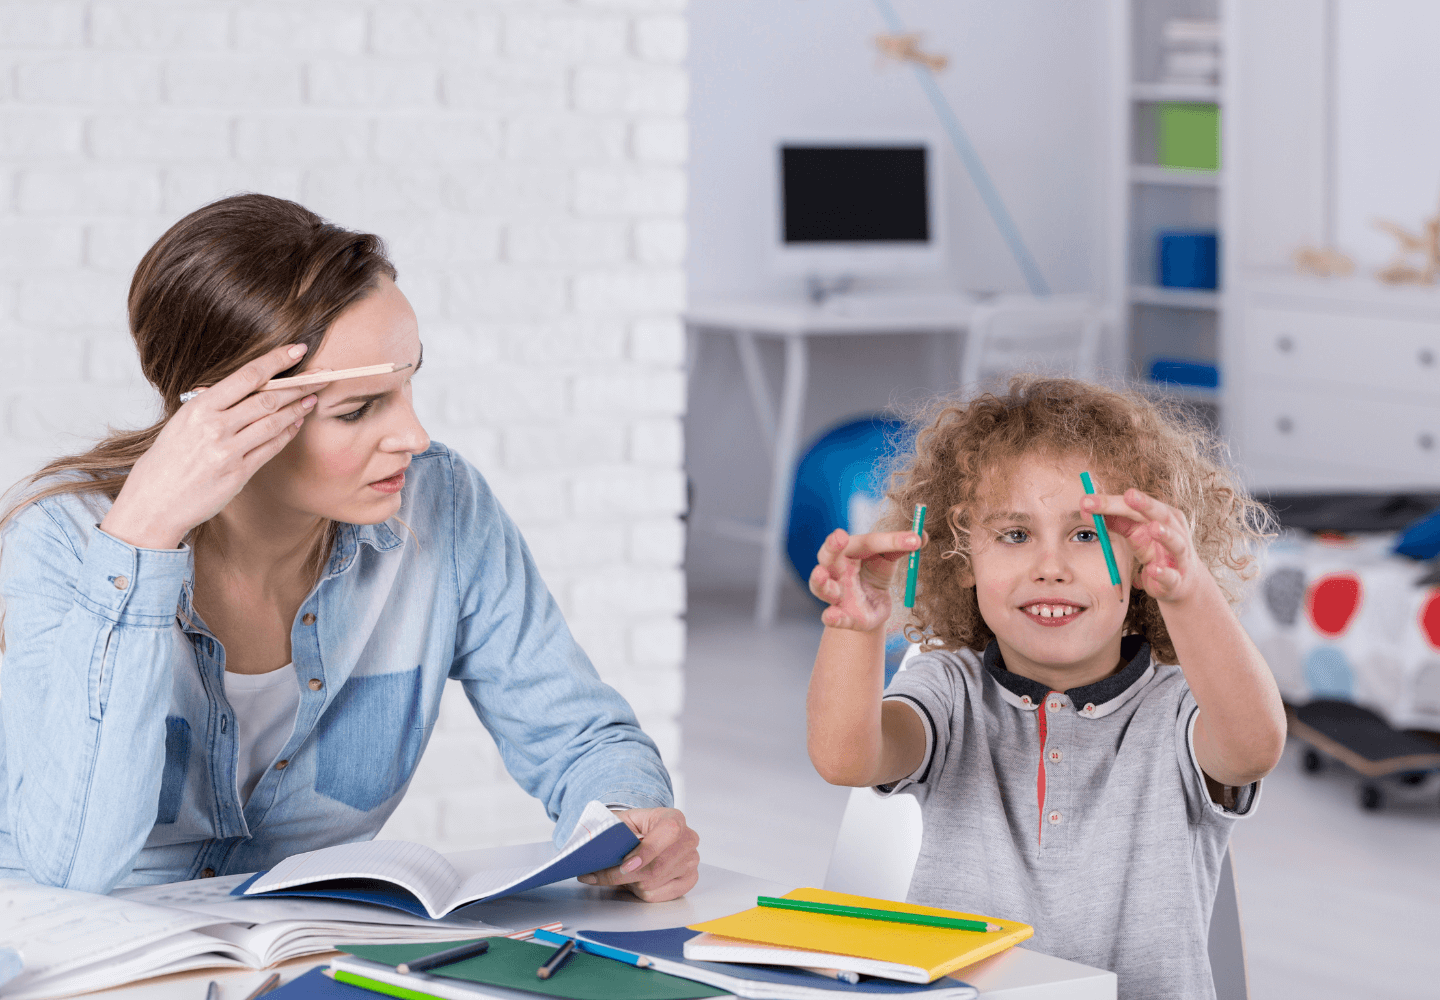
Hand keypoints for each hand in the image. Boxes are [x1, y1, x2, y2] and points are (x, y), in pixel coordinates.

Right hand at [100, 343, 326, 549]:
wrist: (153, 502)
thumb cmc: (166, 461)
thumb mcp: (181, 423)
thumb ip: (210, 405)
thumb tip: (236, 386)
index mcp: (199, 407)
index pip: (246, 376)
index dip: (276, 361)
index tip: (298, 349)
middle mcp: (215, 427)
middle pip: (268, 398)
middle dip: (299, 384)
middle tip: (321, 375)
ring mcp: (228, 451)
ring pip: (273, 422)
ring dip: (298, 408)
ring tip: (313, 397)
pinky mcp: (239, 473)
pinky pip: (271, 447)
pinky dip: (287, 433)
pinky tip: (297, 423)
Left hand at [576, 807, 698, 901]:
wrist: (646, 834)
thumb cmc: (633, 828)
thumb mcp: (621, 821)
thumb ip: (610, 832)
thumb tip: (594, 848)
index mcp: (674, 818)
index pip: (668, 832)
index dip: (648, 850)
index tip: (625, 864)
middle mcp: (688, 839)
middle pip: (657, 866)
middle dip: (624, 875)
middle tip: (599, 875)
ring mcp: (691, 862)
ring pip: (653, 884)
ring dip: (630, 882)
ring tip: (621, 872)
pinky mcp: (689, 880)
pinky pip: (657, 896)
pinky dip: (639, 891)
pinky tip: (635, 879)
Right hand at [808, 528, 921, 631]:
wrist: (869, 606)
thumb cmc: (875, 573)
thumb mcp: (889, 560)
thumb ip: (902, 547)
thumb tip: (921, 535)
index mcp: (851, 549)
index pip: (869, 542)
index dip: (891, 540)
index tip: (915, 540)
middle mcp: (837, 568)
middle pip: (828, 555)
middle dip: (832, 546)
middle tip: (840, 537)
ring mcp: (836, 592)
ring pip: (820, 586)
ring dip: (820, 581)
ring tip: (821, 574)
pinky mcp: (840, 616)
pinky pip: (832, 617)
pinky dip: (831, 617)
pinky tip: (832, 615)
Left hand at [1080, 488, 1203, 603]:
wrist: (1180, 582)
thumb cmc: (1154, 549)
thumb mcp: (1134, 533)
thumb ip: (1114, 521)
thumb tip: (1086, 508)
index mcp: (1162, 516)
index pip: (1135, 506)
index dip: (1112, 502)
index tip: (1087, 501)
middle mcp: (1174, 531)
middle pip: (1161, 515)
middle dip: (1147, 505)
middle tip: (1130, 495)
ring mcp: (1178, 556)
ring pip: (1176, 543)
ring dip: (1166, 535)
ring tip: (1154, 528)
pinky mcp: (1176, 580)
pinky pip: (1170, 576)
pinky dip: (1162, 573)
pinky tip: (1152, 569)